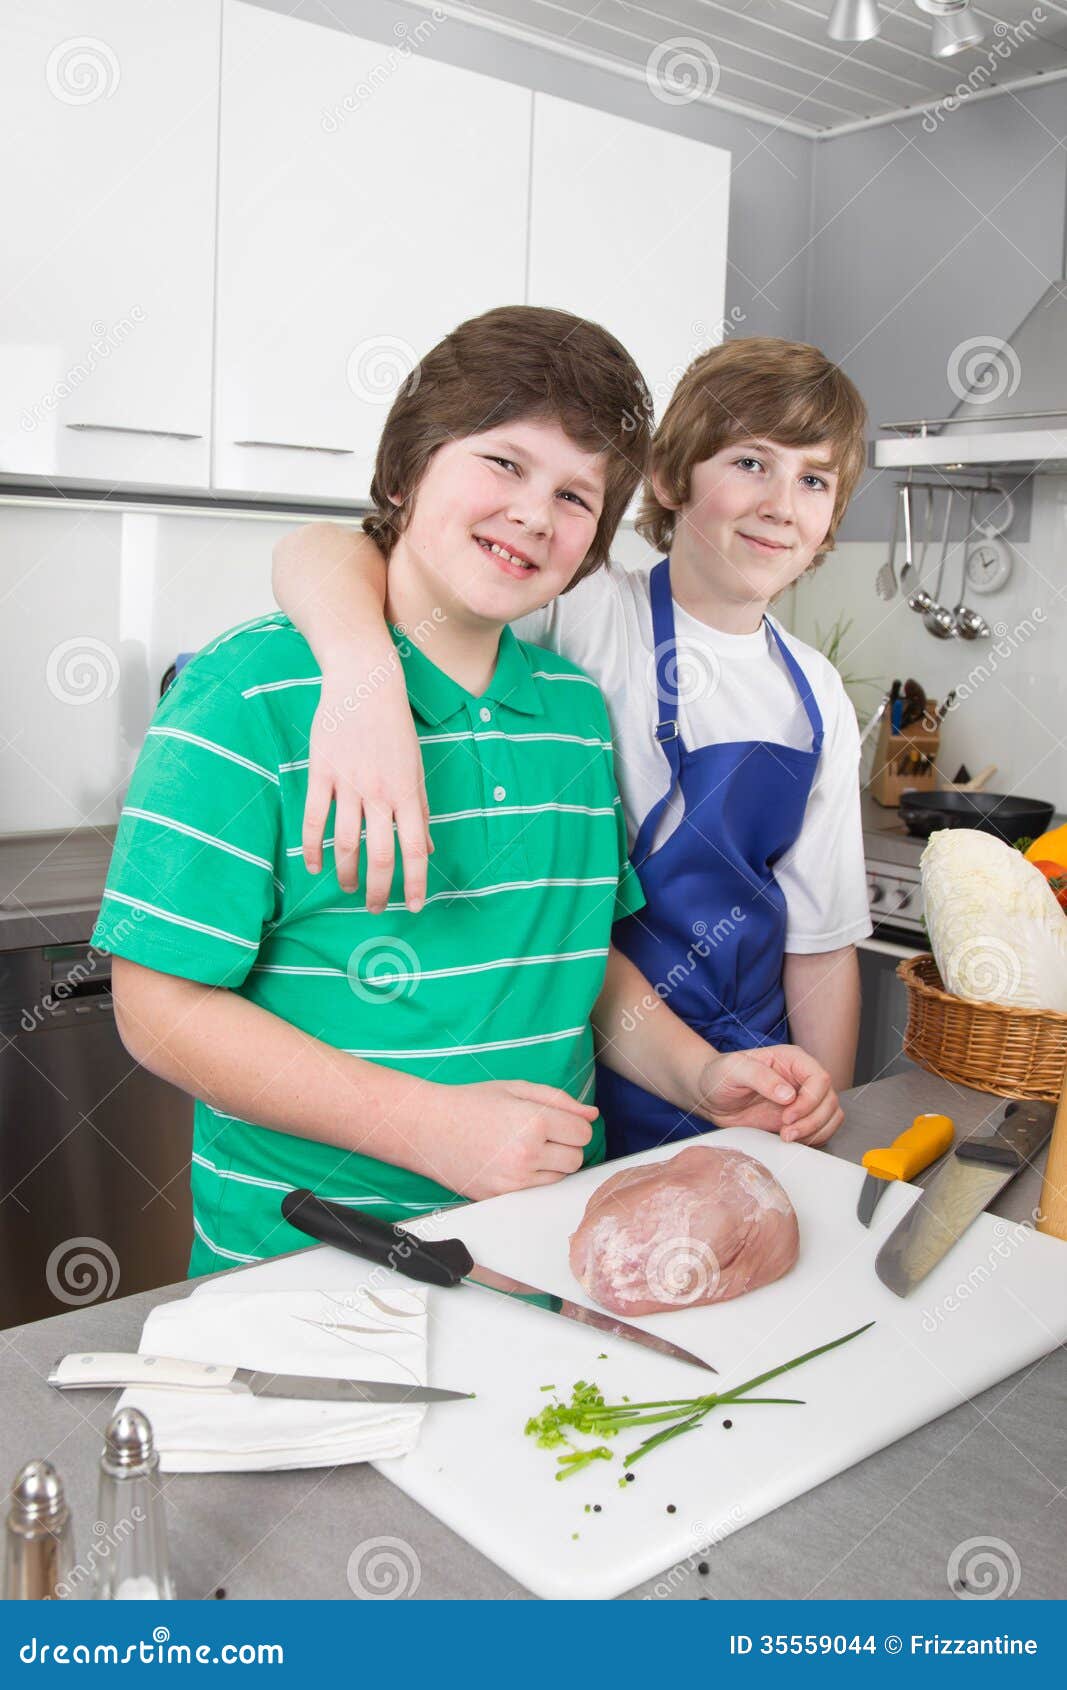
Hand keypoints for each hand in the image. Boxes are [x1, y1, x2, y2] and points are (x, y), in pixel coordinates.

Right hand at [303, 657, 431, 911]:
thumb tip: (429, 848)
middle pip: (379, 854)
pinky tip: (313, 866)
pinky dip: (312, 847)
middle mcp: (379, 792)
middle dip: (379, 889)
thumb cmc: (395, 725)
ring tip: (349, 888)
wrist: (364, 682)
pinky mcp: (321, 773)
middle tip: (376, 908)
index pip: (416, 848)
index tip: (414, 907)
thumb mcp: (417, 766)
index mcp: (407, 792)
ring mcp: (348, 783)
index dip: (416, 882)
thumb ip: (420, 808)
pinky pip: (314, 819)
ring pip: (344, 843)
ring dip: (347, 873)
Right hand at [418, 1080, 599, 1199]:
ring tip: (524, 1146)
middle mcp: (527, 1154)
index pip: (583, 1132)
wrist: (427, 1127)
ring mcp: (513, 1180)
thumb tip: (592, 1114)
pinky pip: (536, 1191)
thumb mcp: (516, 1088)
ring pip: (560, 1177)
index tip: (557, 1119)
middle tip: (541, 1132)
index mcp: (534, 1121)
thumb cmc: (469, 1103)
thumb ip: (559, 1100)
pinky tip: (512, 1161)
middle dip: (566, 1144)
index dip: (574, 1123)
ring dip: (552, 1163)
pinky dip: (533, 1178)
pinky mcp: (501, 1197)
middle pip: (577, 1158)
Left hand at [693, 1045, 842, 1146]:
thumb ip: (759, 1076)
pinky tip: (789, 1140)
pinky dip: (812, 1138)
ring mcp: (803, 1100)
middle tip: (786, 1133)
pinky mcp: (800, 1119)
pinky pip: (821, 1130)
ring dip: (815, 1132)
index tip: (787, 1115)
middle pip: (829, 1101)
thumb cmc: (719, 1076)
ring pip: (831, 1116)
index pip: (820, 1079)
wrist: (711, 1097)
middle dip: (812, 1121)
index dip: (810, 1101)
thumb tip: (789, 1095)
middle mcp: (802, 1079)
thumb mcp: (733, 1069)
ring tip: (787, 1137)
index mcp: (793, 1060)